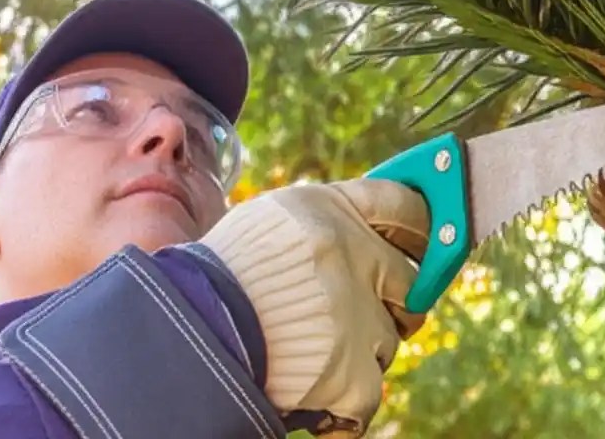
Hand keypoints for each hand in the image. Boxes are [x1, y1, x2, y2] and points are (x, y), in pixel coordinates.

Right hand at [201, 178, 429, 436]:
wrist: (176, 335)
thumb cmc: (211, 280)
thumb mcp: (264, 225)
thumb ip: (320, 223)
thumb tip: (372, 231)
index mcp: (326, 208)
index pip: (403, 204)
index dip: (421, 224)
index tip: (428, 240)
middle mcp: (350, 253)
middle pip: (409, 280)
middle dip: (397, 302)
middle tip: (366, 316)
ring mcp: (355, 313)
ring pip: (389, 338)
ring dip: (362, 350)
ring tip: (311, 352)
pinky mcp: (350, 370)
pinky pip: (370, 390)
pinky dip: (344, 400)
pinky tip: (313, 392)